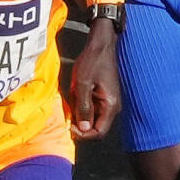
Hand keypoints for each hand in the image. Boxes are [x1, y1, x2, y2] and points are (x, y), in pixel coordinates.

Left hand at [68, 16, 121, 138]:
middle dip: (80, 124)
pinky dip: (82, 105)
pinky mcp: (103, 96)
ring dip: (80, 114)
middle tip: (68, 114)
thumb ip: (83, 108)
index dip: (83, 134)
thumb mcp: (83, 84)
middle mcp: (112, 107)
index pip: (99, 132)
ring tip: (72, 100)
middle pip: (95, 127)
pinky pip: (92, 108)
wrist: (101, 45)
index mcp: (110, 106)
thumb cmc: (92, 62)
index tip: (70, 126)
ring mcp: (108, 102)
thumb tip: (83, 129)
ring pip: (92, 118)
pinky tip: (75, 95)